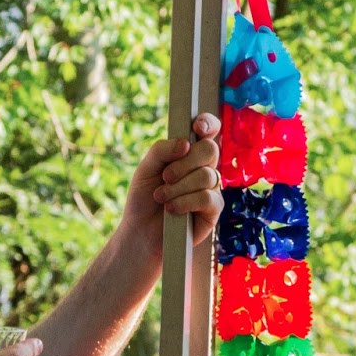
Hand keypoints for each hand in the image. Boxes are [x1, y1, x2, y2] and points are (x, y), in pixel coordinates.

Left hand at [123, 111, 222, 248]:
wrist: (141, 232)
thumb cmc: (144, 198)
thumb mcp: (146, 169)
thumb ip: (161, 150)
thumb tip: (186, 143)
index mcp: (189, 153)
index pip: (208, 131)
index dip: (209, 124)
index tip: (198, 127)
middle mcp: (204, 168)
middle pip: (210, 150)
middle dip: (186, 162)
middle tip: (165, 176)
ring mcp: (211, 188)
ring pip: (207, 176)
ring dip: (179, 187)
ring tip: (161, 197)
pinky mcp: (214, 209)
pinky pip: (207, 197)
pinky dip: (185, 201)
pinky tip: (171, 209)